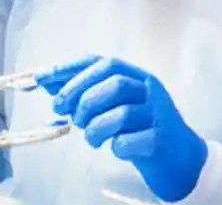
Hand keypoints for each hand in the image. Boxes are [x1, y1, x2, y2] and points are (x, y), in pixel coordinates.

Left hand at [37, 56, 207, 202]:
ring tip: (91, 138)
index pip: (100, 62)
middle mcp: (149, 89)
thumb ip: (83, 92)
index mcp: (135, 76)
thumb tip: (44, 79)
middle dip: (83, 98)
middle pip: (113, 82)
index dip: (70, 69)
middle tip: (70, 117)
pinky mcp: (163, 139)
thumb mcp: (112, 106)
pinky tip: (115, 148)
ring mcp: (159, 113)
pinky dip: (117, 145)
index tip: (42, 79)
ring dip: (96, 126)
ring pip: (123, 112)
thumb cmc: (139, 128)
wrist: (179, 158)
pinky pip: (133, 139)